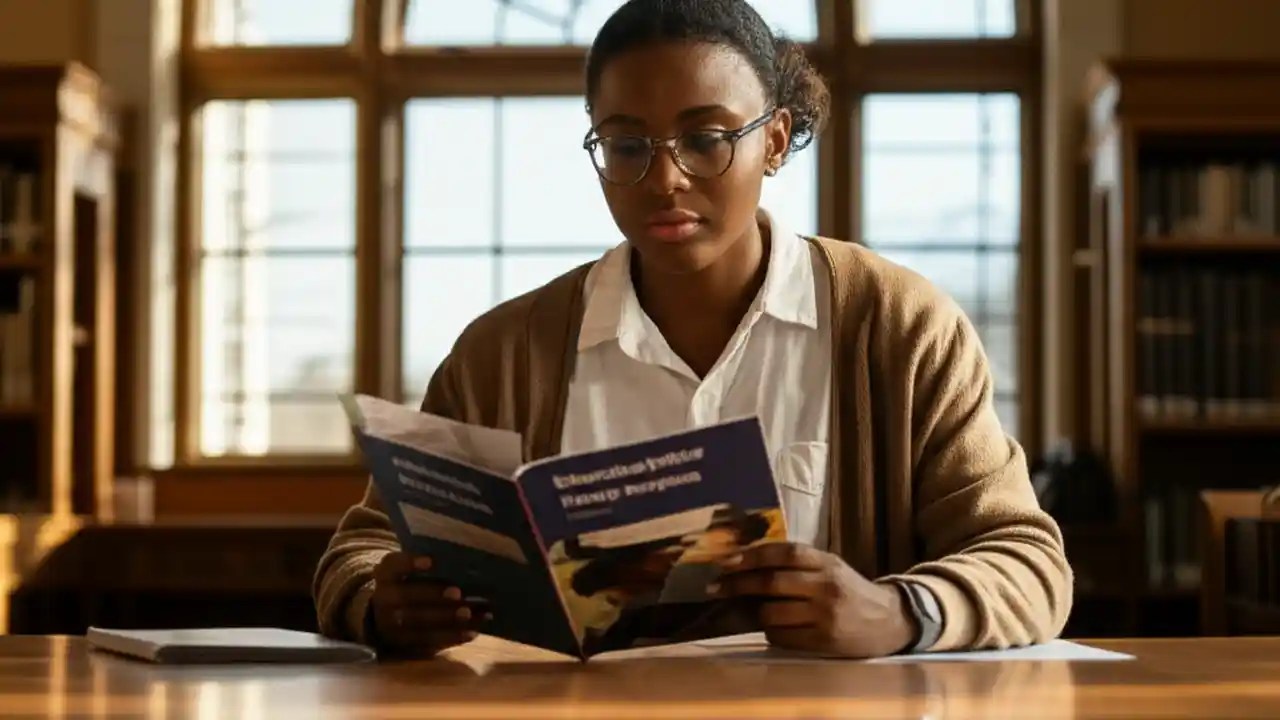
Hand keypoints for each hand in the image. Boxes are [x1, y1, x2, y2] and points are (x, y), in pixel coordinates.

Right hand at [369, 552, 488, 656]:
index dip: (409, 563)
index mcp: (385, 575)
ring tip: (469, 613)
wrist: (388, 617)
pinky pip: (428, 644)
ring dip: (446, 620)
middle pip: (405, 597)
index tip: (431, 560)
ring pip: (417, 624)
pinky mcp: (405, 648)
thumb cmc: (412, 585)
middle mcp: (383, 601)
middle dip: (432, 595)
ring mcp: (391, 627)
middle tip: (458, 593)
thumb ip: (429, 567)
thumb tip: (462, 563)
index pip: (392, 565)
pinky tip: (472, 632)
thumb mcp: (411, 571)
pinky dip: (451, 638)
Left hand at [711, 542, 915, 657]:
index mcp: (826, 563)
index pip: (785, 553)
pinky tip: (771, 628)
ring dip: (754, 613)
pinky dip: (770, 632)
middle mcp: (826, 586)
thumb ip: (798, 563)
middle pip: (773, 582)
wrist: (889, 621)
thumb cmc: (850, 590)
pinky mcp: (824, 641)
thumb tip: (746, 561)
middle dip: (739, 584)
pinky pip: (783, 637)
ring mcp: (826, 615)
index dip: (752, 556)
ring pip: (773, 613)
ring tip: (749, 610)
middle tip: (716, 587)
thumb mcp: (830, 567)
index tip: (726, 561)